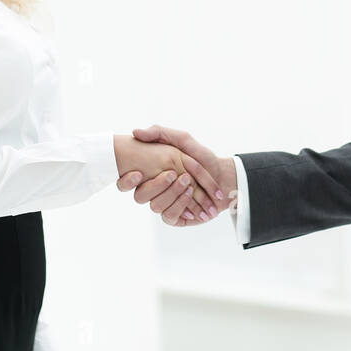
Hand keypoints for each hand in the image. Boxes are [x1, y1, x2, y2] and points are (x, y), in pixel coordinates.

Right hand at [117, 124, 236, 225]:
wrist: (224, 176)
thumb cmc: (203, 157)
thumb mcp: (182, 139)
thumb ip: (159, 132)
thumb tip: (135, 132)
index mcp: (151, 173)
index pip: (127, 182)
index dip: (126, 182)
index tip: (137, 174)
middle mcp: (155, 191)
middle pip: (141, 196)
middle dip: (157, 186)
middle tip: (174, 174)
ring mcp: (164, 204)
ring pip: (156, 206)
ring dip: (173, 194)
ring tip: (189, 184)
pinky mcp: (175, 217)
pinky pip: (170, 216)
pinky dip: (181, 206)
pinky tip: (190, 197)